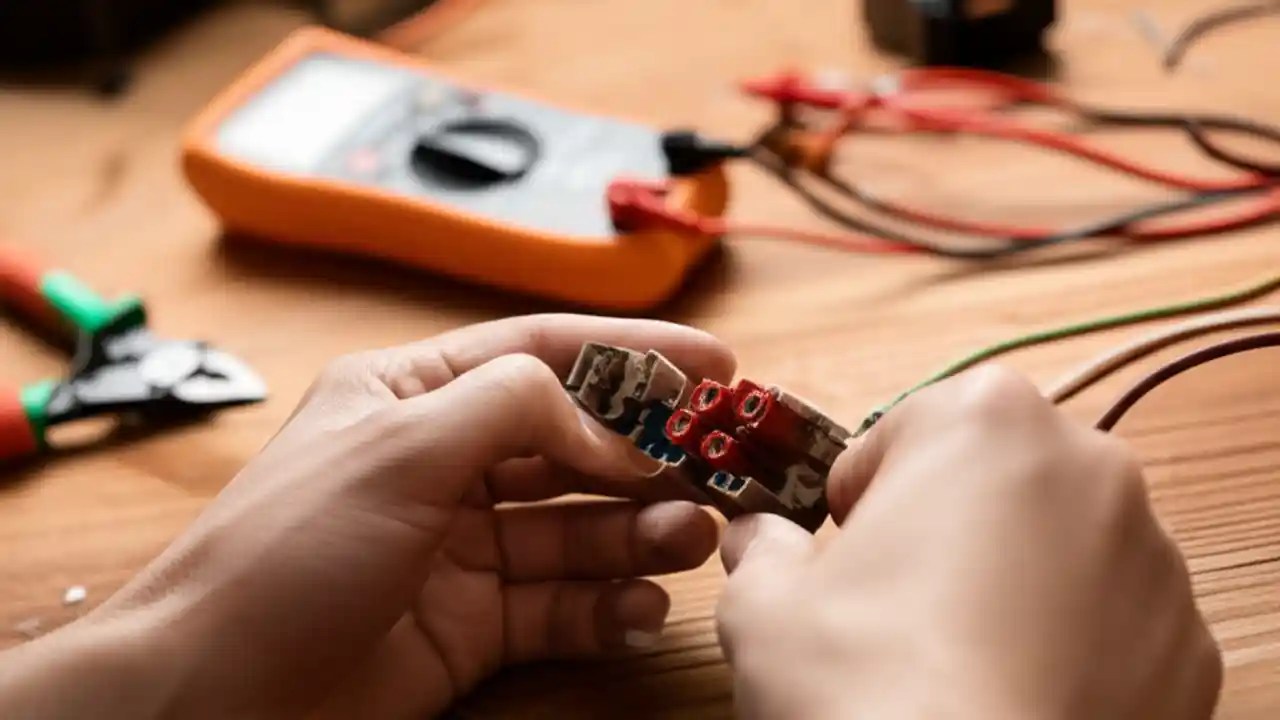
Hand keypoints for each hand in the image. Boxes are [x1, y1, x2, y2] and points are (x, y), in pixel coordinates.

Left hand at [0, 315, 732, 718]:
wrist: (216, 693)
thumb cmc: (284, 552)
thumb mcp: (401, 445)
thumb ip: (515, 407)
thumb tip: (607, 427)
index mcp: (413, 394)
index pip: (543, 352)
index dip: (632, 355)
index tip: (713, 364)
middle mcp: (444, 463)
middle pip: (574, 446)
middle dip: (648, 457)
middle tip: (718, 470)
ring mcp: (464, 548)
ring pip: (579, 529)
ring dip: (641, 533)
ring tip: (689, 540)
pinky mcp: (475, 626)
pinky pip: (563, 606)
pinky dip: (609, 606)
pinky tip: (641, 609)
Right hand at [716, 367, 1221, 719]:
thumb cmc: (863, 682)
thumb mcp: (765, 605)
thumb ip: (763, 549)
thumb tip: (761, 540)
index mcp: (983, 419)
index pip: (903, 431)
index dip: (862, 492)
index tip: (847, 548)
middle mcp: (1089, 466)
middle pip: (990, 478)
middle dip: (944, 527)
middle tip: (895, 604)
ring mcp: (1151, 558)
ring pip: (1057, 547)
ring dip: (1011, 582)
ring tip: (955, 659)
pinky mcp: (1187, 645)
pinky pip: (1110, 622)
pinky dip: (1068, 645)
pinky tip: (1014, 693)